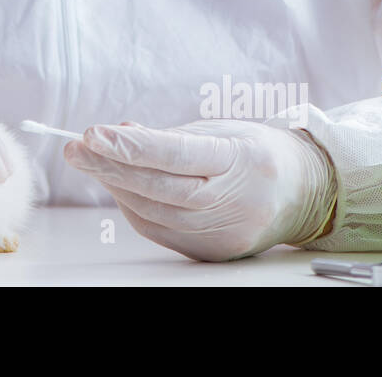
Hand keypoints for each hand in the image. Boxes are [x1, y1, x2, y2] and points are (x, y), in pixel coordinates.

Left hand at [63, 118, 335, 260]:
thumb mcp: (221, 130)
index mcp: (241, 159)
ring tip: (94, 161)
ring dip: (117, 186)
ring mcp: (226, 232)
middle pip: (160, 188)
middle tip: (76, 149)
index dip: (131, 146)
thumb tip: (116, 136)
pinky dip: (135, 207)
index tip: (92, 135)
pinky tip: (121, 187)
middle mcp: (236, 201)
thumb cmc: (255, 151)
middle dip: (111, 167)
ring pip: (154, 213)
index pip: (176, 154)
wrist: (304, 192)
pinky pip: (160, 230)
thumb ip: (169, 136)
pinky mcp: (214, 252)